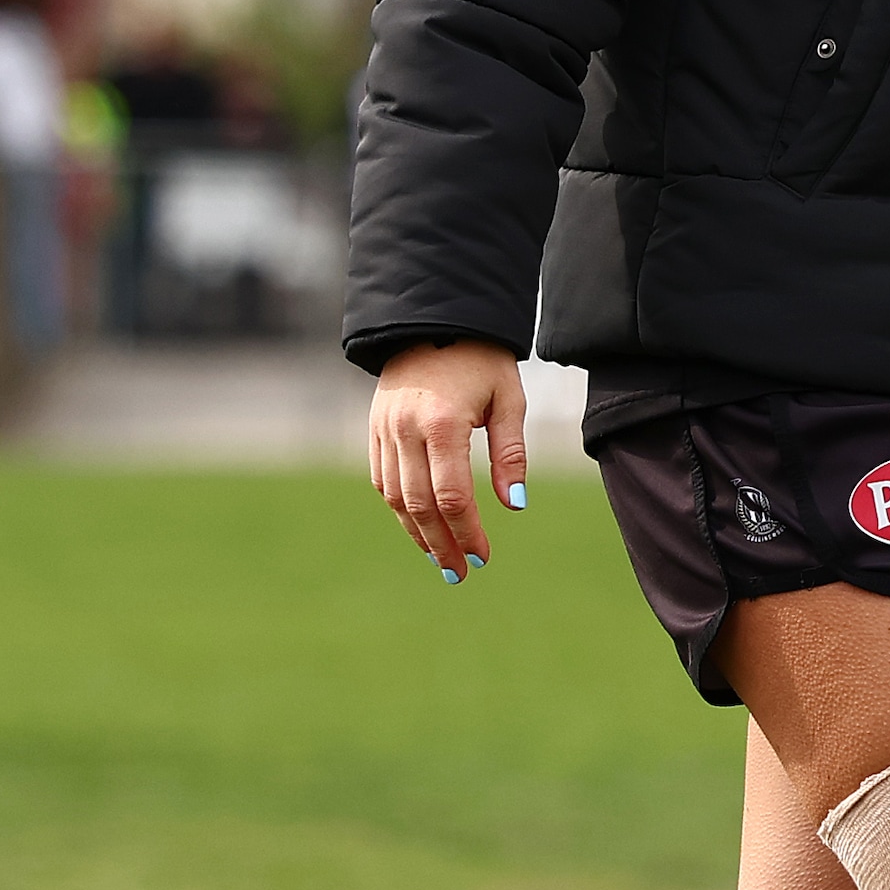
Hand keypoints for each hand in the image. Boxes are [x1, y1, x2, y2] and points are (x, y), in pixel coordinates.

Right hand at [368, 338, 531, 579]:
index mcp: (442, 421)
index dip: (468, 531)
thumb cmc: (481, 359)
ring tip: (440, 558)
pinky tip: (419, 526)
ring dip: (417, 533)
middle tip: (461, 572)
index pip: (452, 495)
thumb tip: (515, 505)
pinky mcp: (374, 427)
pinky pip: (381, 479)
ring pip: (395, 497)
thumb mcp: (507, 399)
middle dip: (442, 544)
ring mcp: (384, 428)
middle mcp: (406, 428)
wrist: (433, 317)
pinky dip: (399, 507)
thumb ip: (510, 454)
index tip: (484, 556)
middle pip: (420, 504)